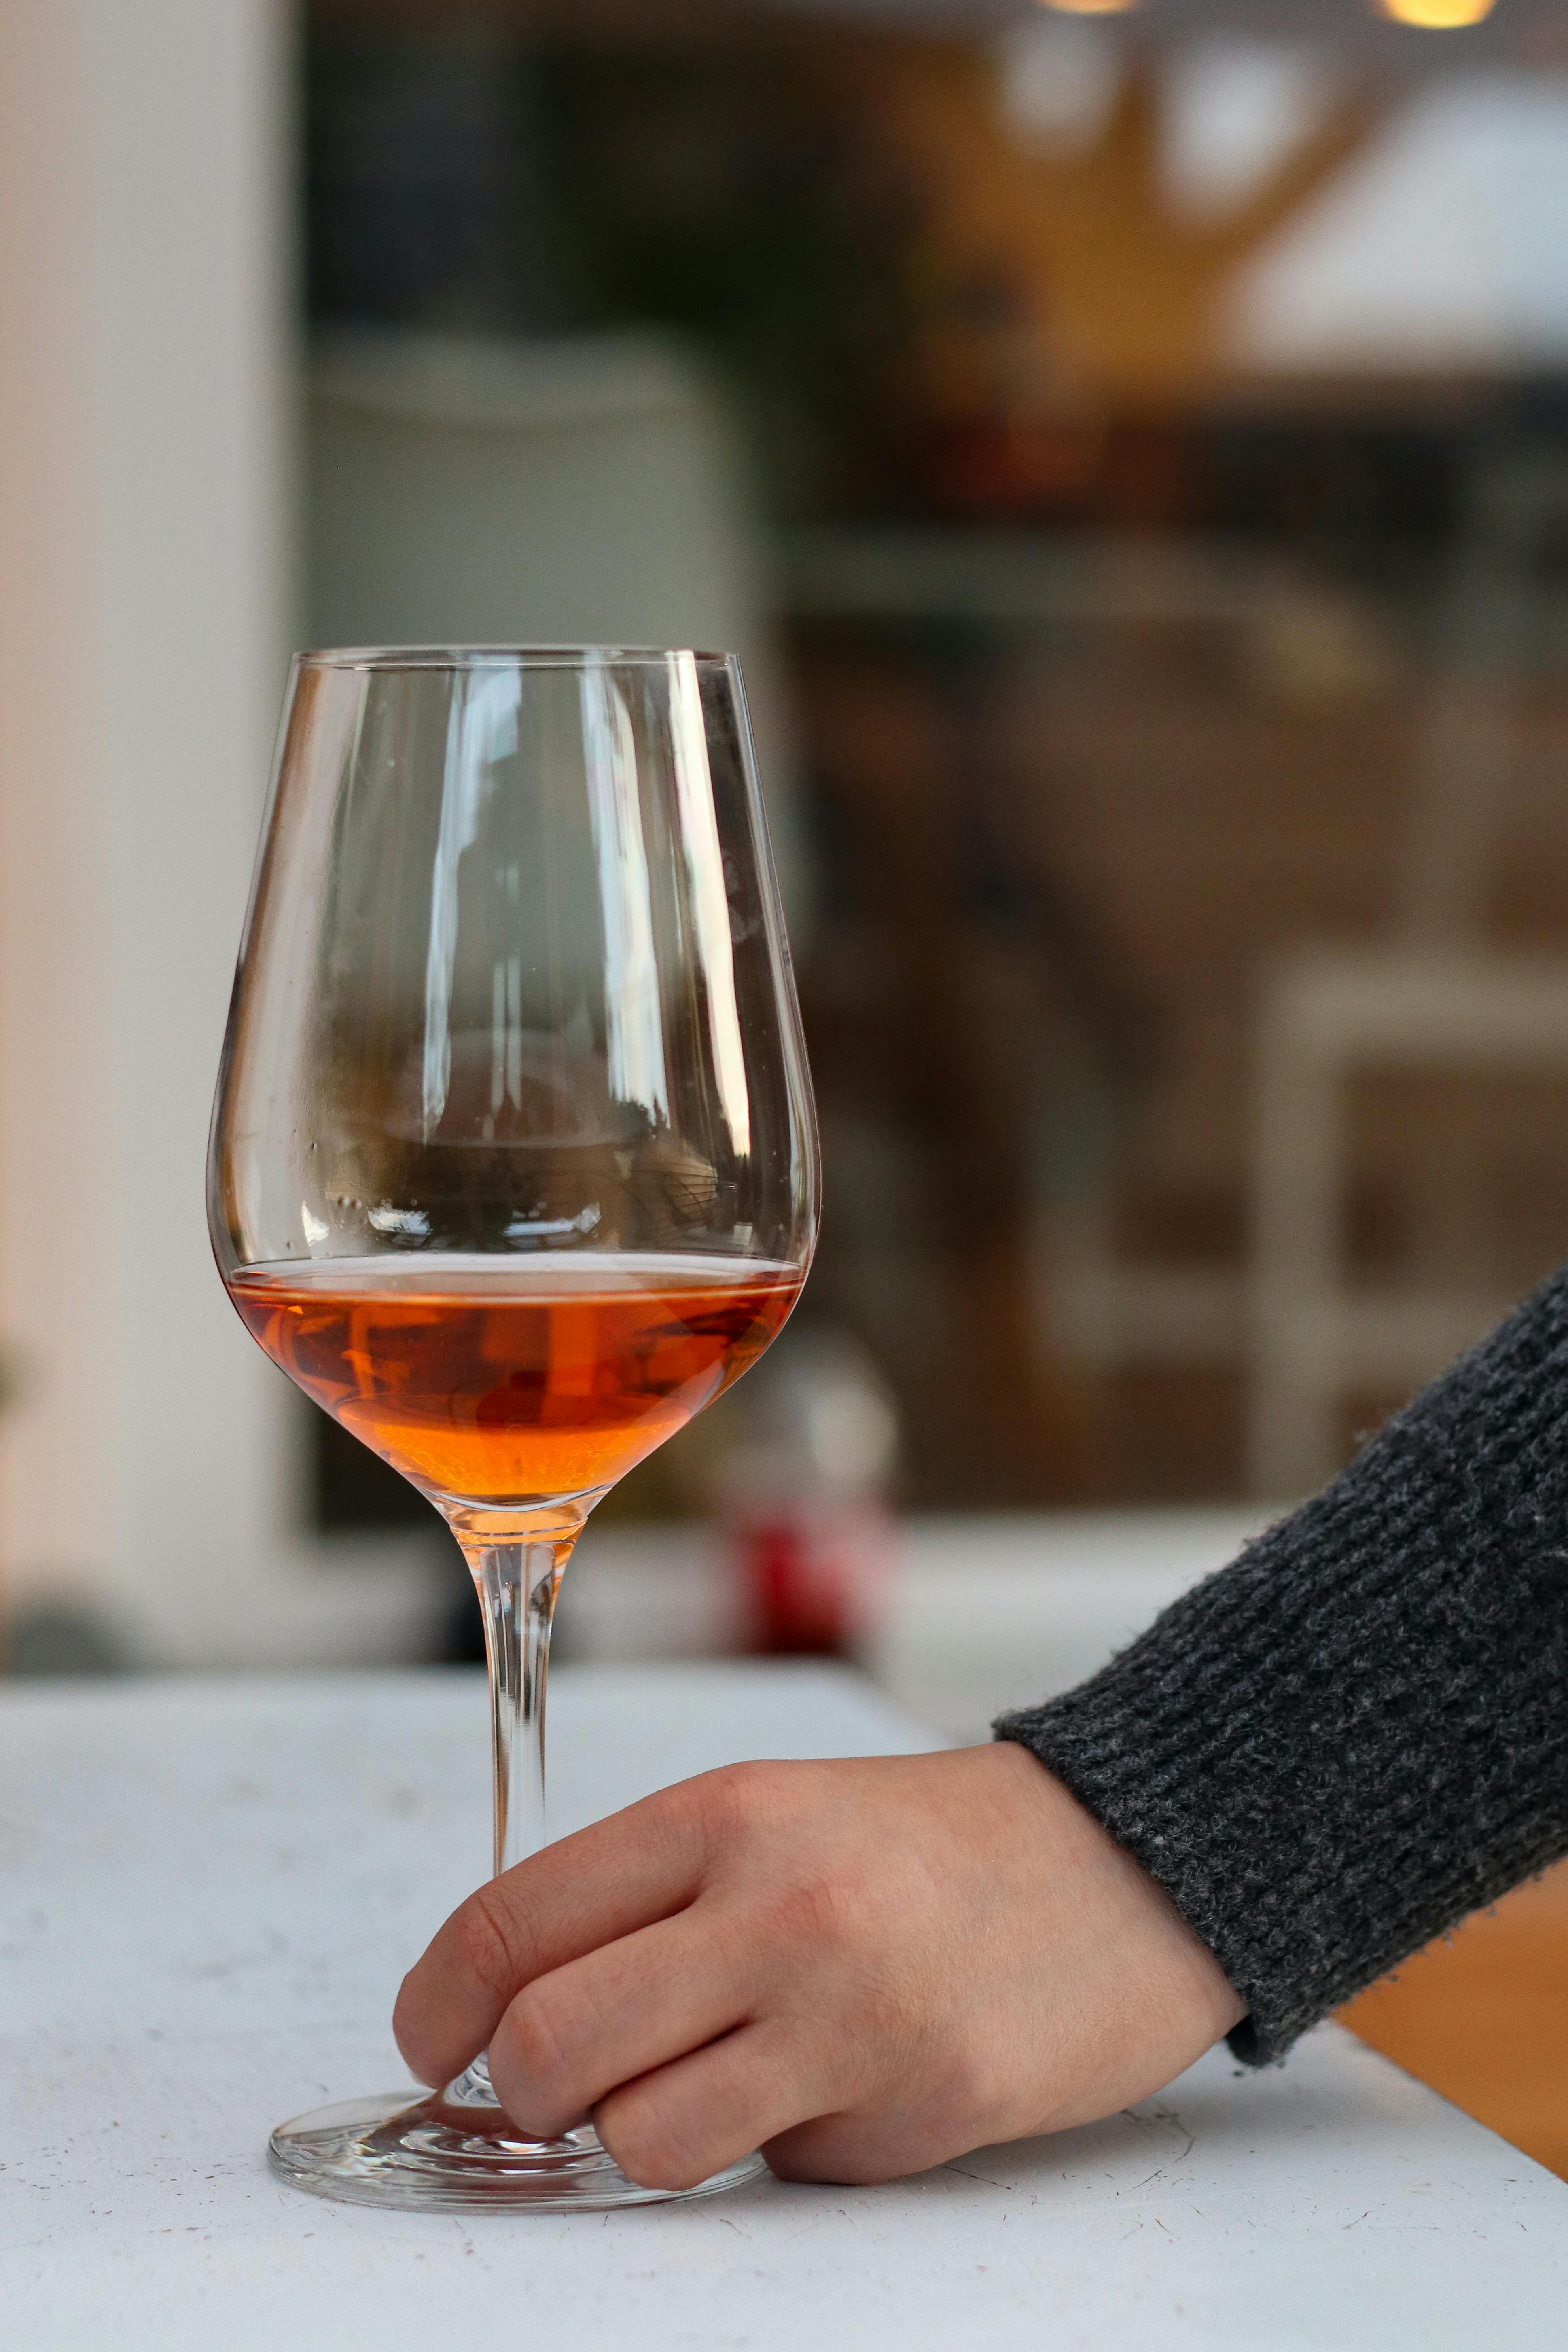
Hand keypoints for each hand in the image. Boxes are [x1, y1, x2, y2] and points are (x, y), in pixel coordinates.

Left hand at [393, 1742, 1243, 2189]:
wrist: (1126, 1857)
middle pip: (551, 2051)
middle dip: (523, 2099)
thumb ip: (646, 1901)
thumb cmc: (926, 1843)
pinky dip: (790, 2147)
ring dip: (648, 2139)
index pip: (511, 1924)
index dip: (437, 2007)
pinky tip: (854, 2082)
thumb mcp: (772, 1816)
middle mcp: (777, 1908)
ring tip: (715, 2088)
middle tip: (556, 2094)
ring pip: (644, 2144)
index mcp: (723, 1815)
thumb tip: (510, 2016)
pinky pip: (783, 2172)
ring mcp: (852, 2017)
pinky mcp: (922, 2110)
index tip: (434, 2044)